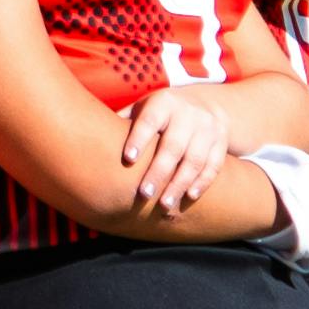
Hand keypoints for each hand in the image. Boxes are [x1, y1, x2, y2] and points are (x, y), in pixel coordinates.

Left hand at [118, 80, 233, 215]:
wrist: (205, 105)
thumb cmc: (159, 114)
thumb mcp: (142, 109)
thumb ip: (122, 122)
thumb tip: (87, 136)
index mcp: (163, 103)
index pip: (149, 121)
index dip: (139, 139)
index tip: (128, 159)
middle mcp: (188, 113)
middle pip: (173, 146)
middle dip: (158, 172)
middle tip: (143, 195)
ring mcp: (208, 128)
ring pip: (194, 160)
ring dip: (179, 184)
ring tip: (164, 205)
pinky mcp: (221, 142)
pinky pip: (213, 165)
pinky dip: (202, 182)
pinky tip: (189, 197)